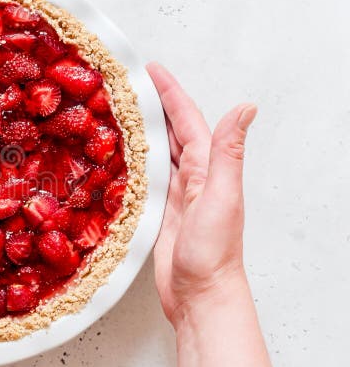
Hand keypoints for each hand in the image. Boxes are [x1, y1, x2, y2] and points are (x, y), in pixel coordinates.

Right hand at [147, 63, 256, 327]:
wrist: (201, 296)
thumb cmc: (213, 253)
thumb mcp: (221, 196)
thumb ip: (228, 153)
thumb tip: (246, 108)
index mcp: (207, 168)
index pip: (187, 120)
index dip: (170, 93)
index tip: (151, 70)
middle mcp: (192, 177)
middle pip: (171, 131)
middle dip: (153, 105)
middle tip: (128, 84)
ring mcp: (176, 196)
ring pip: (157, 153)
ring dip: (142, 130)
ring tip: (121, 111)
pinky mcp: (160, 213)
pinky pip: (145, 179)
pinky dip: (134, 162)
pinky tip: (121, 158)